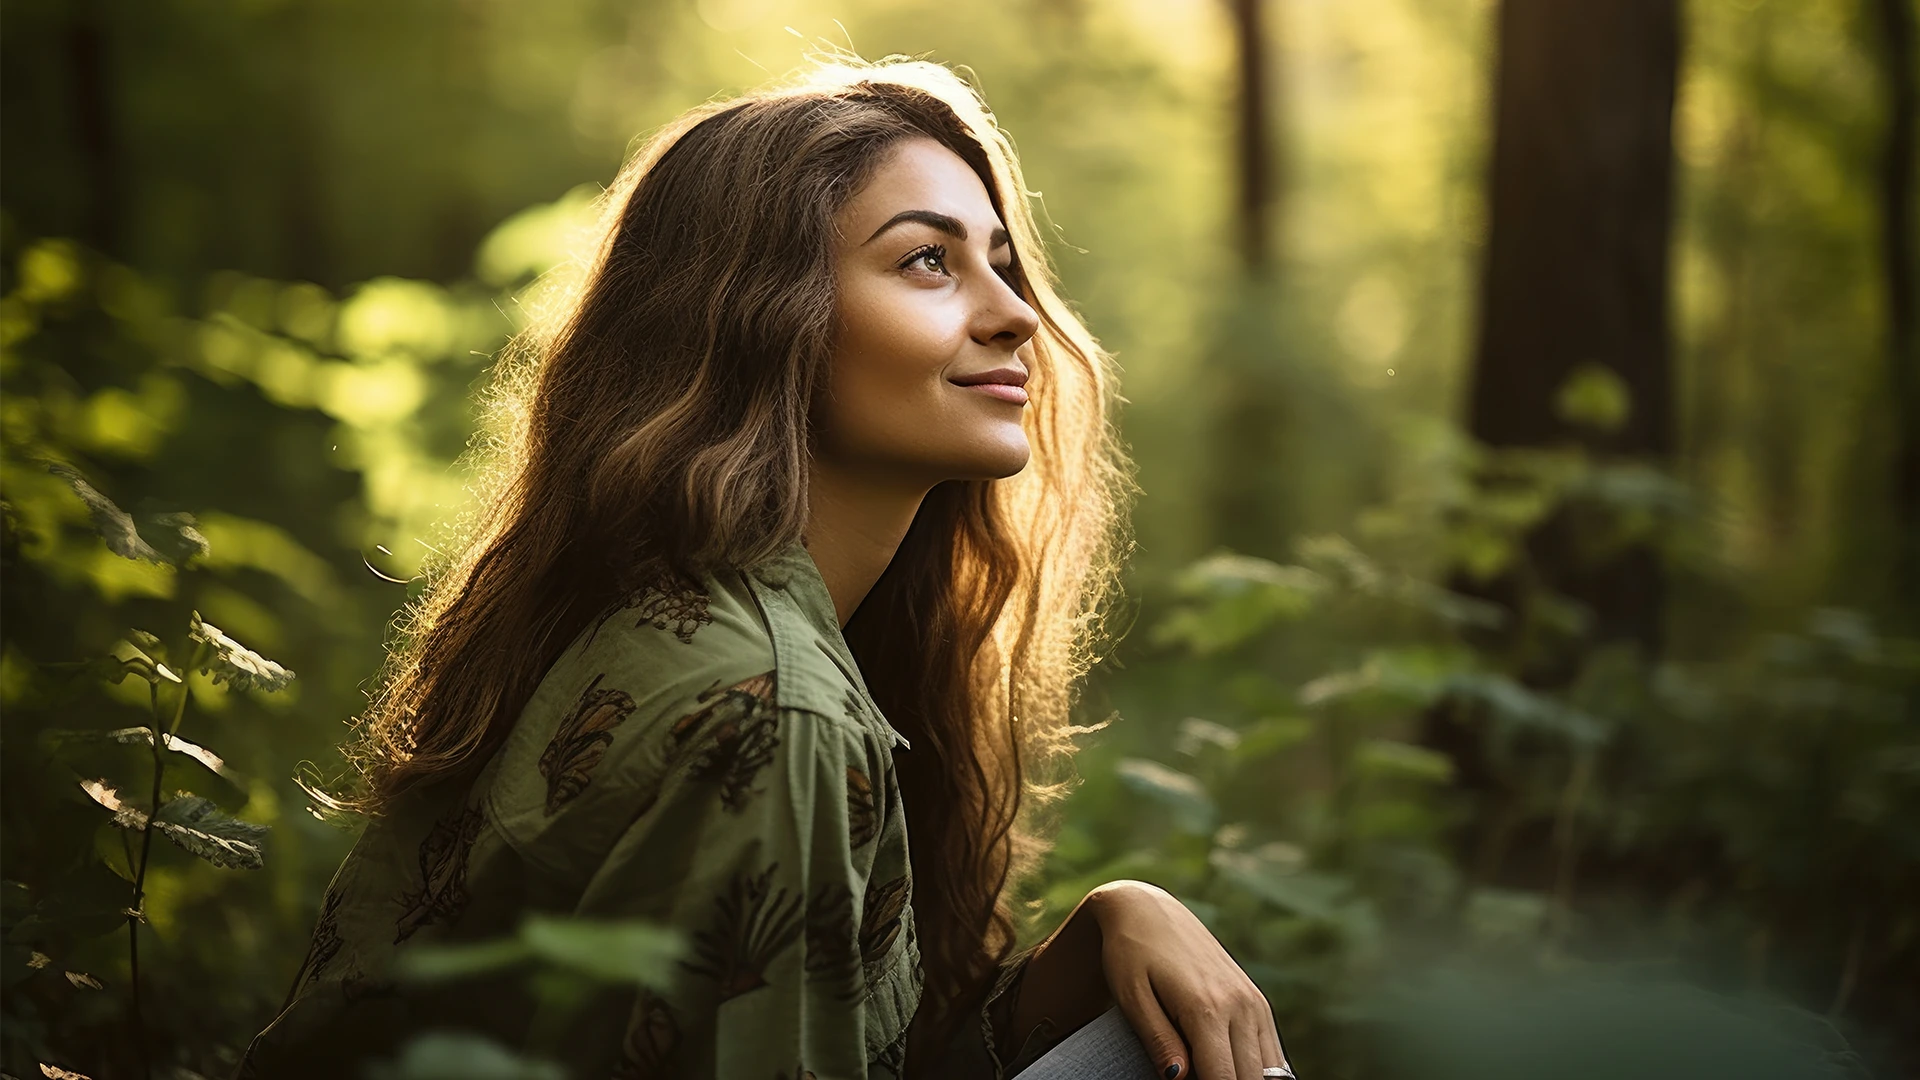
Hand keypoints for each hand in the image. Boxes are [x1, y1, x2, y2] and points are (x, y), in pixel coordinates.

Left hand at [1090, 880, 1288, 1079]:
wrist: (1147, 911)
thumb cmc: (1131, 955)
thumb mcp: (1132, 997)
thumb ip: (1158, 1040)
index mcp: (1207, 1007)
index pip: (1223, 1078)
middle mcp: (1240, 1005)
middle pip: (1249, 1078)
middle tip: (1196, 1077)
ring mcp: (1253, 1002)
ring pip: (1270, 1070)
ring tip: (1211, 1073)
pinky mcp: (1256, 1000)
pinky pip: (1272, 1052)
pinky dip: (1257, 1070)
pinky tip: (1232, 1071)